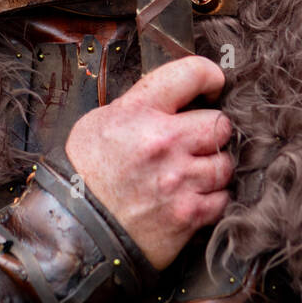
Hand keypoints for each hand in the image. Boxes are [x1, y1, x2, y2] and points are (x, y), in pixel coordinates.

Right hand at [64, 55, 232, 269]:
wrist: (75, 229)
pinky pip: (222, 198)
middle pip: (220, 123)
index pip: (193, 73)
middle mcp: (163, 142)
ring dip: (213, 167)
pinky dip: (212, 199)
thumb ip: (141, 106)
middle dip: (211, 131)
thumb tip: (176, 99)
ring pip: (226, 164)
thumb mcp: (100, 122)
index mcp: (139, 111)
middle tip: (196, 142)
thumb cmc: (85, 174)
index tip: (211, 90)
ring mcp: (179, 180)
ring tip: (193, 173)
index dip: (210, 78)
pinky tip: (192, 197)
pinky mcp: (189, 214)